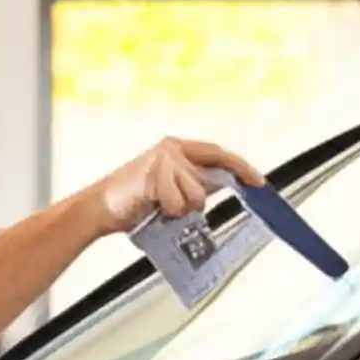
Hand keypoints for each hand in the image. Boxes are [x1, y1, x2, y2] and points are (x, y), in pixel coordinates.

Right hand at [79, 137, 266, 235]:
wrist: (100, 209)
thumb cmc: (135, 202)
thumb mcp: (170, 187)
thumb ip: (194, 181)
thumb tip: (225, 183)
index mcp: (177, 147)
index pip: (218, 154)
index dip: (241, 167)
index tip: (259, 182)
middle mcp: (173, 148)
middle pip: (209, 178)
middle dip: (197, 200)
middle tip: (178, 208)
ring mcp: (165, 160)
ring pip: (196, 195)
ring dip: (180, 209)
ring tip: (157, 207)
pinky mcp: (156, 174)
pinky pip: (179, 203)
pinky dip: (167, 213)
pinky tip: (150, 207)